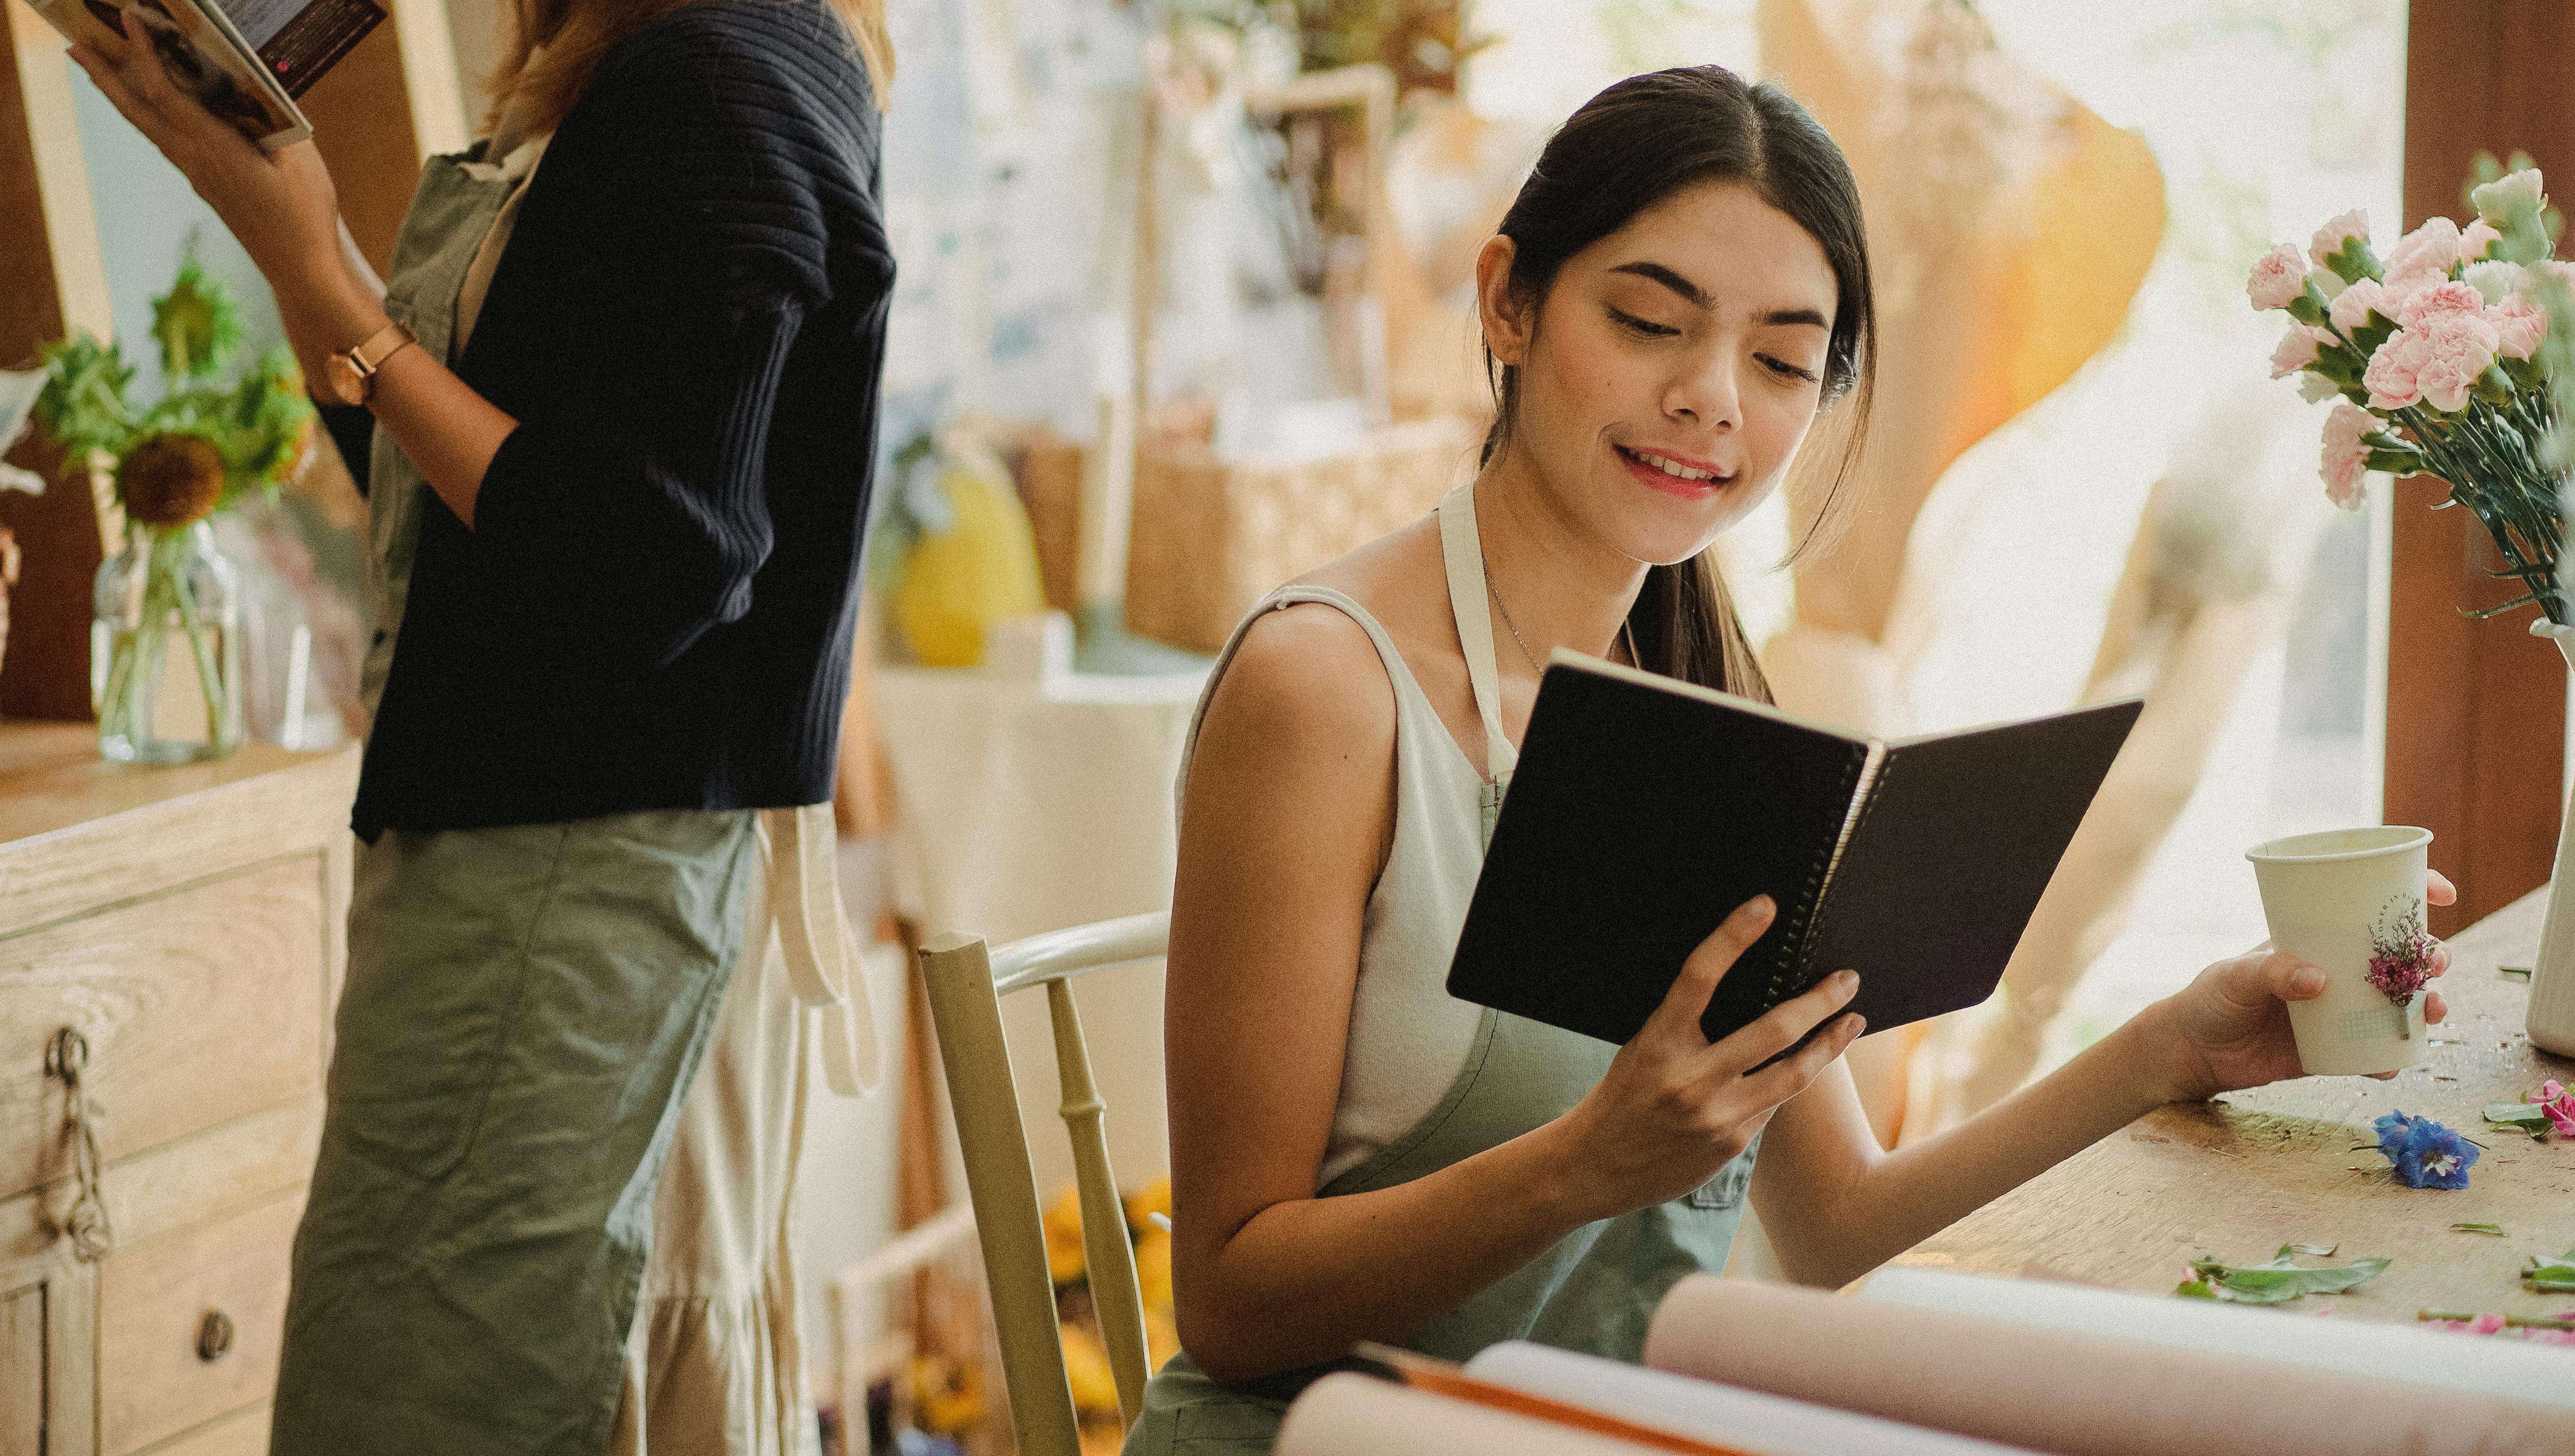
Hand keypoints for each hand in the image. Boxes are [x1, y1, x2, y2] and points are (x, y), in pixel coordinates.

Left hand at [69, 17, 381, 367]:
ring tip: (101, 72)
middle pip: (138, 111)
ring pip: (149, 127)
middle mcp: (194, 161)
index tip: (132, 21)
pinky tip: (156, 109)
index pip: (166, 92)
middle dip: (105, 76)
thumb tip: (250, 88)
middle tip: (75, 47)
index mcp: (214, 149)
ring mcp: (197, 175)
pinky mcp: (206, 184)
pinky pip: (169, 141)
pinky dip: (152, 116)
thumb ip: (271, 118)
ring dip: (122, 96)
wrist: (299, 267)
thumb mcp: (298, 157)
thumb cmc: (304, 213)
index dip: (145, 53)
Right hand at [1550, 896, 1864, 1222]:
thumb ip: (1687, 1025)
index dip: (1733, 936)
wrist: (1595, 1167)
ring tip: (1852, 1020)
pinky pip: (1775, 1103)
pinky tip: (1806, 1065)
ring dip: (1830, 1043)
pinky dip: (1792, 1079)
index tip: (1765, 906)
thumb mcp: (1642, 1049)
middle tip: (1847, 979)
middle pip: (1774, 1028)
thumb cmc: (1622, 1096)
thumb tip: (1749, 989)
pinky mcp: (1732, 1143)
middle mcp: (1690, 1078)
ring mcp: (1716, 1115)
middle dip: (1820, 1000)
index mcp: (1659, 1042)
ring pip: (1793, 1072)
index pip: (1700, 976)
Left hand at [2149, 868, 2457, 1100]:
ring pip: (2400, 1003)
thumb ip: (2271, 973)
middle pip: (2401, 955)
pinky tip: (2393, 1063)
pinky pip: (2375, 1053)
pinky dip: (2390, 1057)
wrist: (2194, 1051)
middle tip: (2434, 961)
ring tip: (2433, 1009)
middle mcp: (2338, 971)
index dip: (2413, 892)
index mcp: (2318, 939)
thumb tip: (2318, 980)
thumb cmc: (2210, 999)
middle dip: (2430, 953)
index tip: (2443, 893)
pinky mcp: (2337, 1049)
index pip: (2370, 906)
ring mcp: (2342, 1011)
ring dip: (2427, 1004)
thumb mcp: (2234, 976)